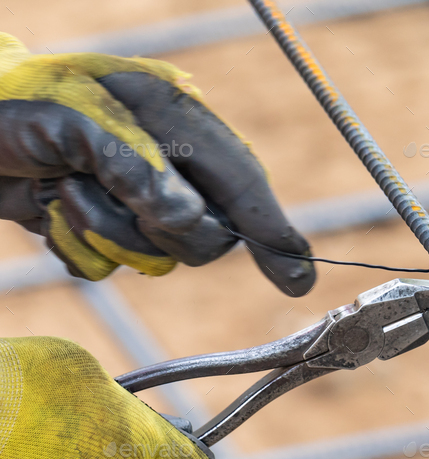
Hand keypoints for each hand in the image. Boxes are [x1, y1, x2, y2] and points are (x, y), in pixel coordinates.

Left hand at [0, 33, 315, 294]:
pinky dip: (80, 246)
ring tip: (64, 190)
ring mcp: (136, 200)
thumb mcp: (82, 124)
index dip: (272, 231)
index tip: (298, 277)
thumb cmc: (21, 109)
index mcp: (175, 121)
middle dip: (157, 228)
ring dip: (105, 232)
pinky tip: (54, 209)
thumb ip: (140, 170)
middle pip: (207, 237)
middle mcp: (166, 166)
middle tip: (105, 190)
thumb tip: (186, 219)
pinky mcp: (106, 229)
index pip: (242, 185)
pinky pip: (113, 267)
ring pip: (158, 258)